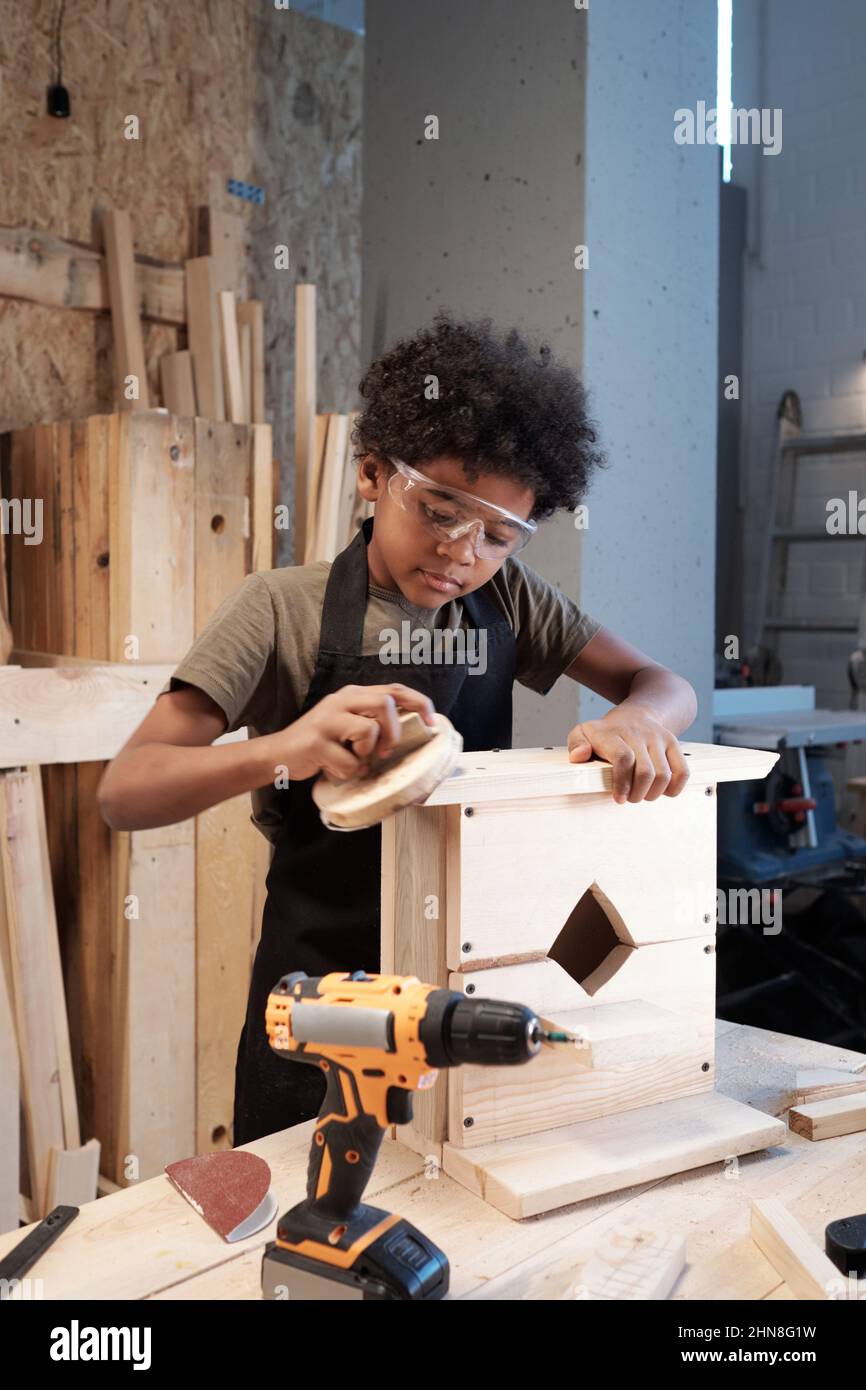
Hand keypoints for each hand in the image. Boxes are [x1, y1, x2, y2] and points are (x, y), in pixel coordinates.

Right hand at [271, 684, 437, 781]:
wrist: (279, 753)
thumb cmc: (321, 743)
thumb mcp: (348, 724)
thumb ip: (372, 721)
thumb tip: (410, 733)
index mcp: (353, 694)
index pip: (394, 689)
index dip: (419, 703)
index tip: (432, 722)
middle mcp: (341, 700)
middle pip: (385, 703)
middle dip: (394, 732)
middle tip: (386, 752)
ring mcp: (327, 719)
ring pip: (369, 730)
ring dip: (367, 754)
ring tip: (354, 760)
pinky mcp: (317, 742)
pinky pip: (350, 761)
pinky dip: (348, 772)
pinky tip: (335, 769)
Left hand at [566, 705, 689, 802]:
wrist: (637, 714)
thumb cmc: (607, 732)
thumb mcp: (584, 732)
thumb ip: (576, 743)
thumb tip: (578, 756)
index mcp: (612, 732)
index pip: (623, 758)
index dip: (622, 783)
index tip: (618, 798)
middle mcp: (637, 733)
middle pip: (645, 771)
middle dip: (637, 793)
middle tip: (629, 798)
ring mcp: (658, 737)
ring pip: (664, 775)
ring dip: (653, 793)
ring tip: (642, 794)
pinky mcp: (673, 743)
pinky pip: (682, 771)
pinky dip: (674, 788)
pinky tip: (662, 791)